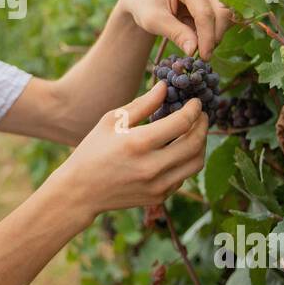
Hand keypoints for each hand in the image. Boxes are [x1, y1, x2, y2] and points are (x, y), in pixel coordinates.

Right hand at [51, 81, 208, 220]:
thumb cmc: (93, 150)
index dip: (194, 109)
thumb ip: (142, 104)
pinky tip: (178, 150)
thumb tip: (166, 88)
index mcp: (138, 143)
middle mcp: (151, 166)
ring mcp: (157, 185)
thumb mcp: (112, 121)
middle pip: (195, 143)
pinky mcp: (159, 197)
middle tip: (201, 114)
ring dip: (201, 144)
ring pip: (196, 163)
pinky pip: (184, 176)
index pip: (182, 122)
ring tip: (195, 132)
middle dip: (203, 125)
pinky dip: (187, 161)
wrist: (80, 191)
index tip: (195, 101)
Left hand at [119, 0, 233, 59]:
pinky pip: (224, 16)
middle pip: (222, 12)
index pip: (205, 13)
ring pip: (227, 15)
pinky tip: (195, 30)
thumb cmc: (145, 6)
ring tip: (191, 38)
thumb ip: (176, 34)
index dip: (207, 37)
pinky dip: (212, 29)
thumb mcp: (153, 21)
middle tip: (200, 54)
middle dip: (214, 36)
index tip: (204, 57)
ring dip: (214, 33)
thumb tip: (194, 50)